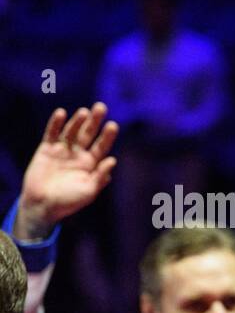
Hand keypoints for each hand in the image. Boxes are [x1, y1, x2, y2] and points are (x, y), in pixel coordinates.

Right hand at [15, 104, 118, 240]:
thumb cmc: (70, 201)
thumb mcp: (89, 191)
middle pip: (88, 134)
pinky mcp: (46, 149)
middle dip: (94, 121)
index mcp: (91, 163)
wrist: (44, 205)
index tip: (113, 125)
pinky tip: (62, 113)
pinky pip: (51, 134)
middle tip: (101, 107)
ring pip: (71, 131)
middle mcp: (78, 154)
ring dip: (77, 121)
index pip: (101, 146)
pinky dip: (56, 124)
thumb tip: (113, 160)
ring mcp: (62, 150)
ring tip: (84, 112)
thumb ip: (100, 176)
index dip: (107, 136)